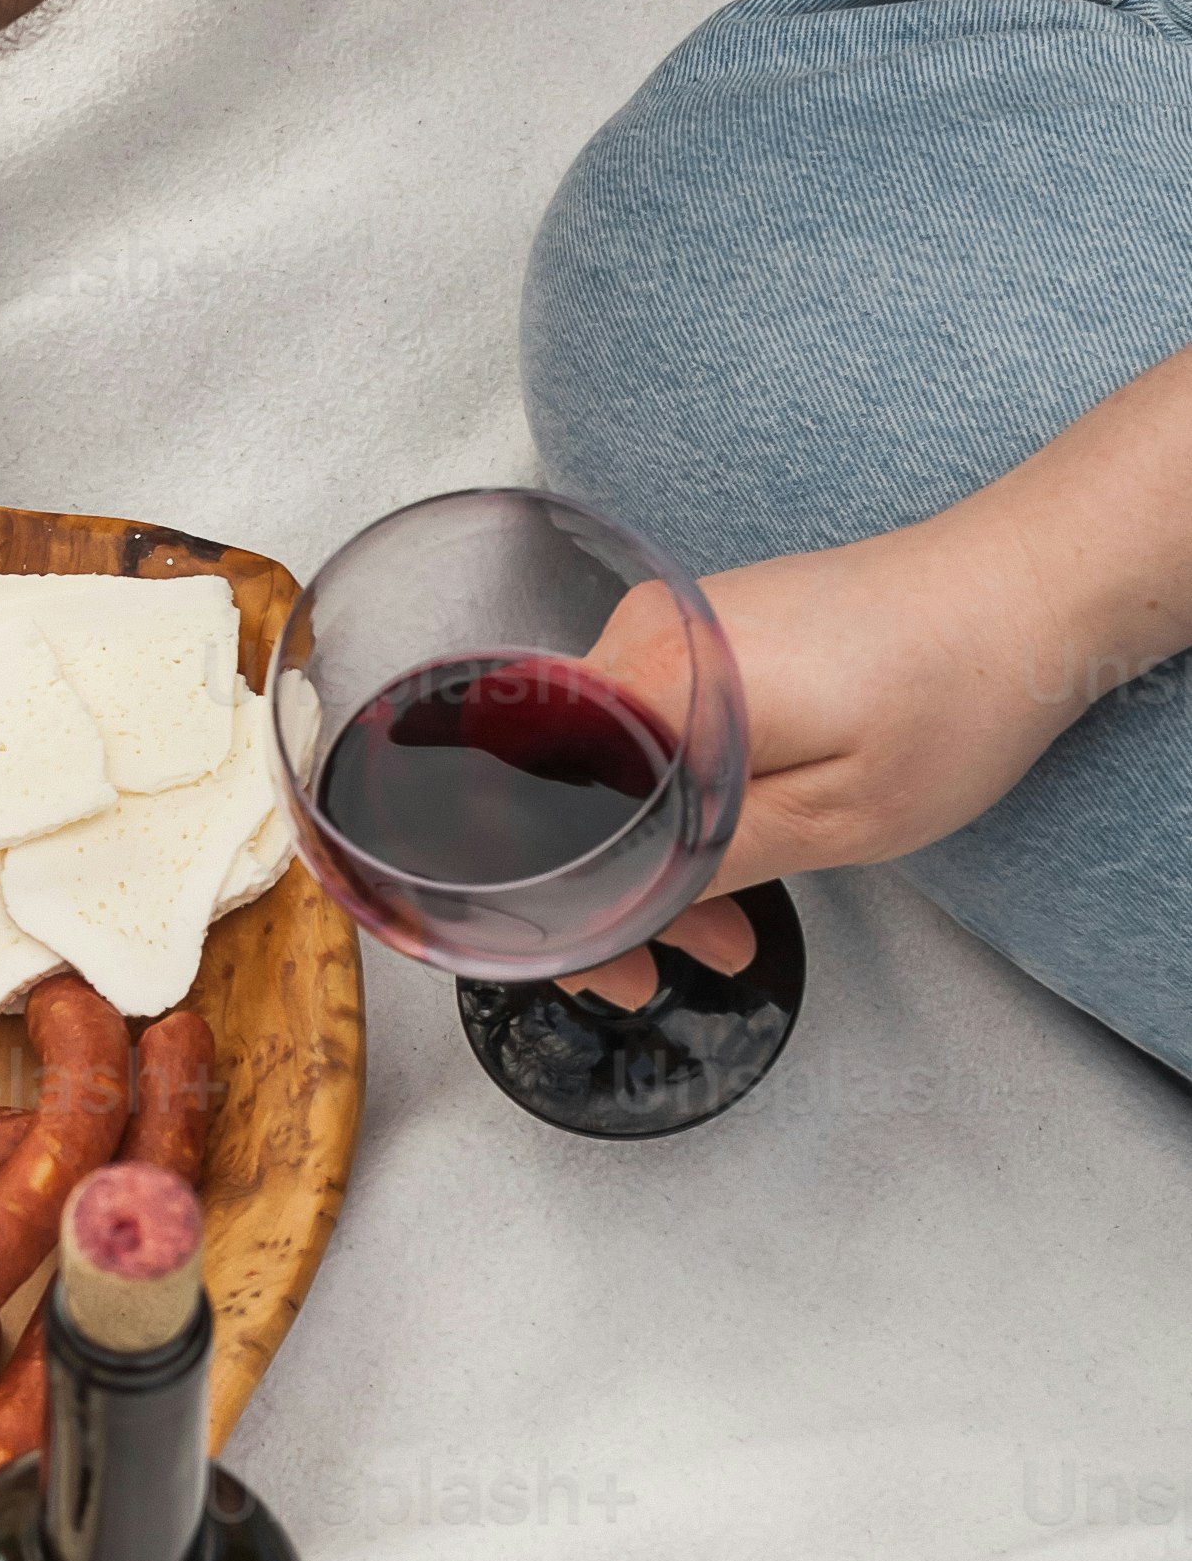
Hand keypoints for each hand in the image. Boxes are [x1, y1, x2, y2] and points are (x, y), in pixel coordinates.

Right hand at [562, 514, 1065, 1004]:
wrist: (1023, 587)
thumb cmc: (953, 692)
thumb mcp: (835, 820)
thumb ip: (707, 860)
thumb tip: (613, 899)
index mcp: (657, 679)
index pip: (537, 802)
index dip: (553, 902)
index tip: (608, 967)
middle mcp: (643, 635)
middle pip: (565, 785)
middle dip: (602, 891)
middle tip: (655, 973)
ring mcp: (672, 625)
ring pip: (610, 764)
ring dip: (645, 850)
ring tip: (716, 928)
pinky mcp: (706, 629)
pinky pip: (652, 730)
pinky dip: (674, 799)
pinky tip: (725, 848)